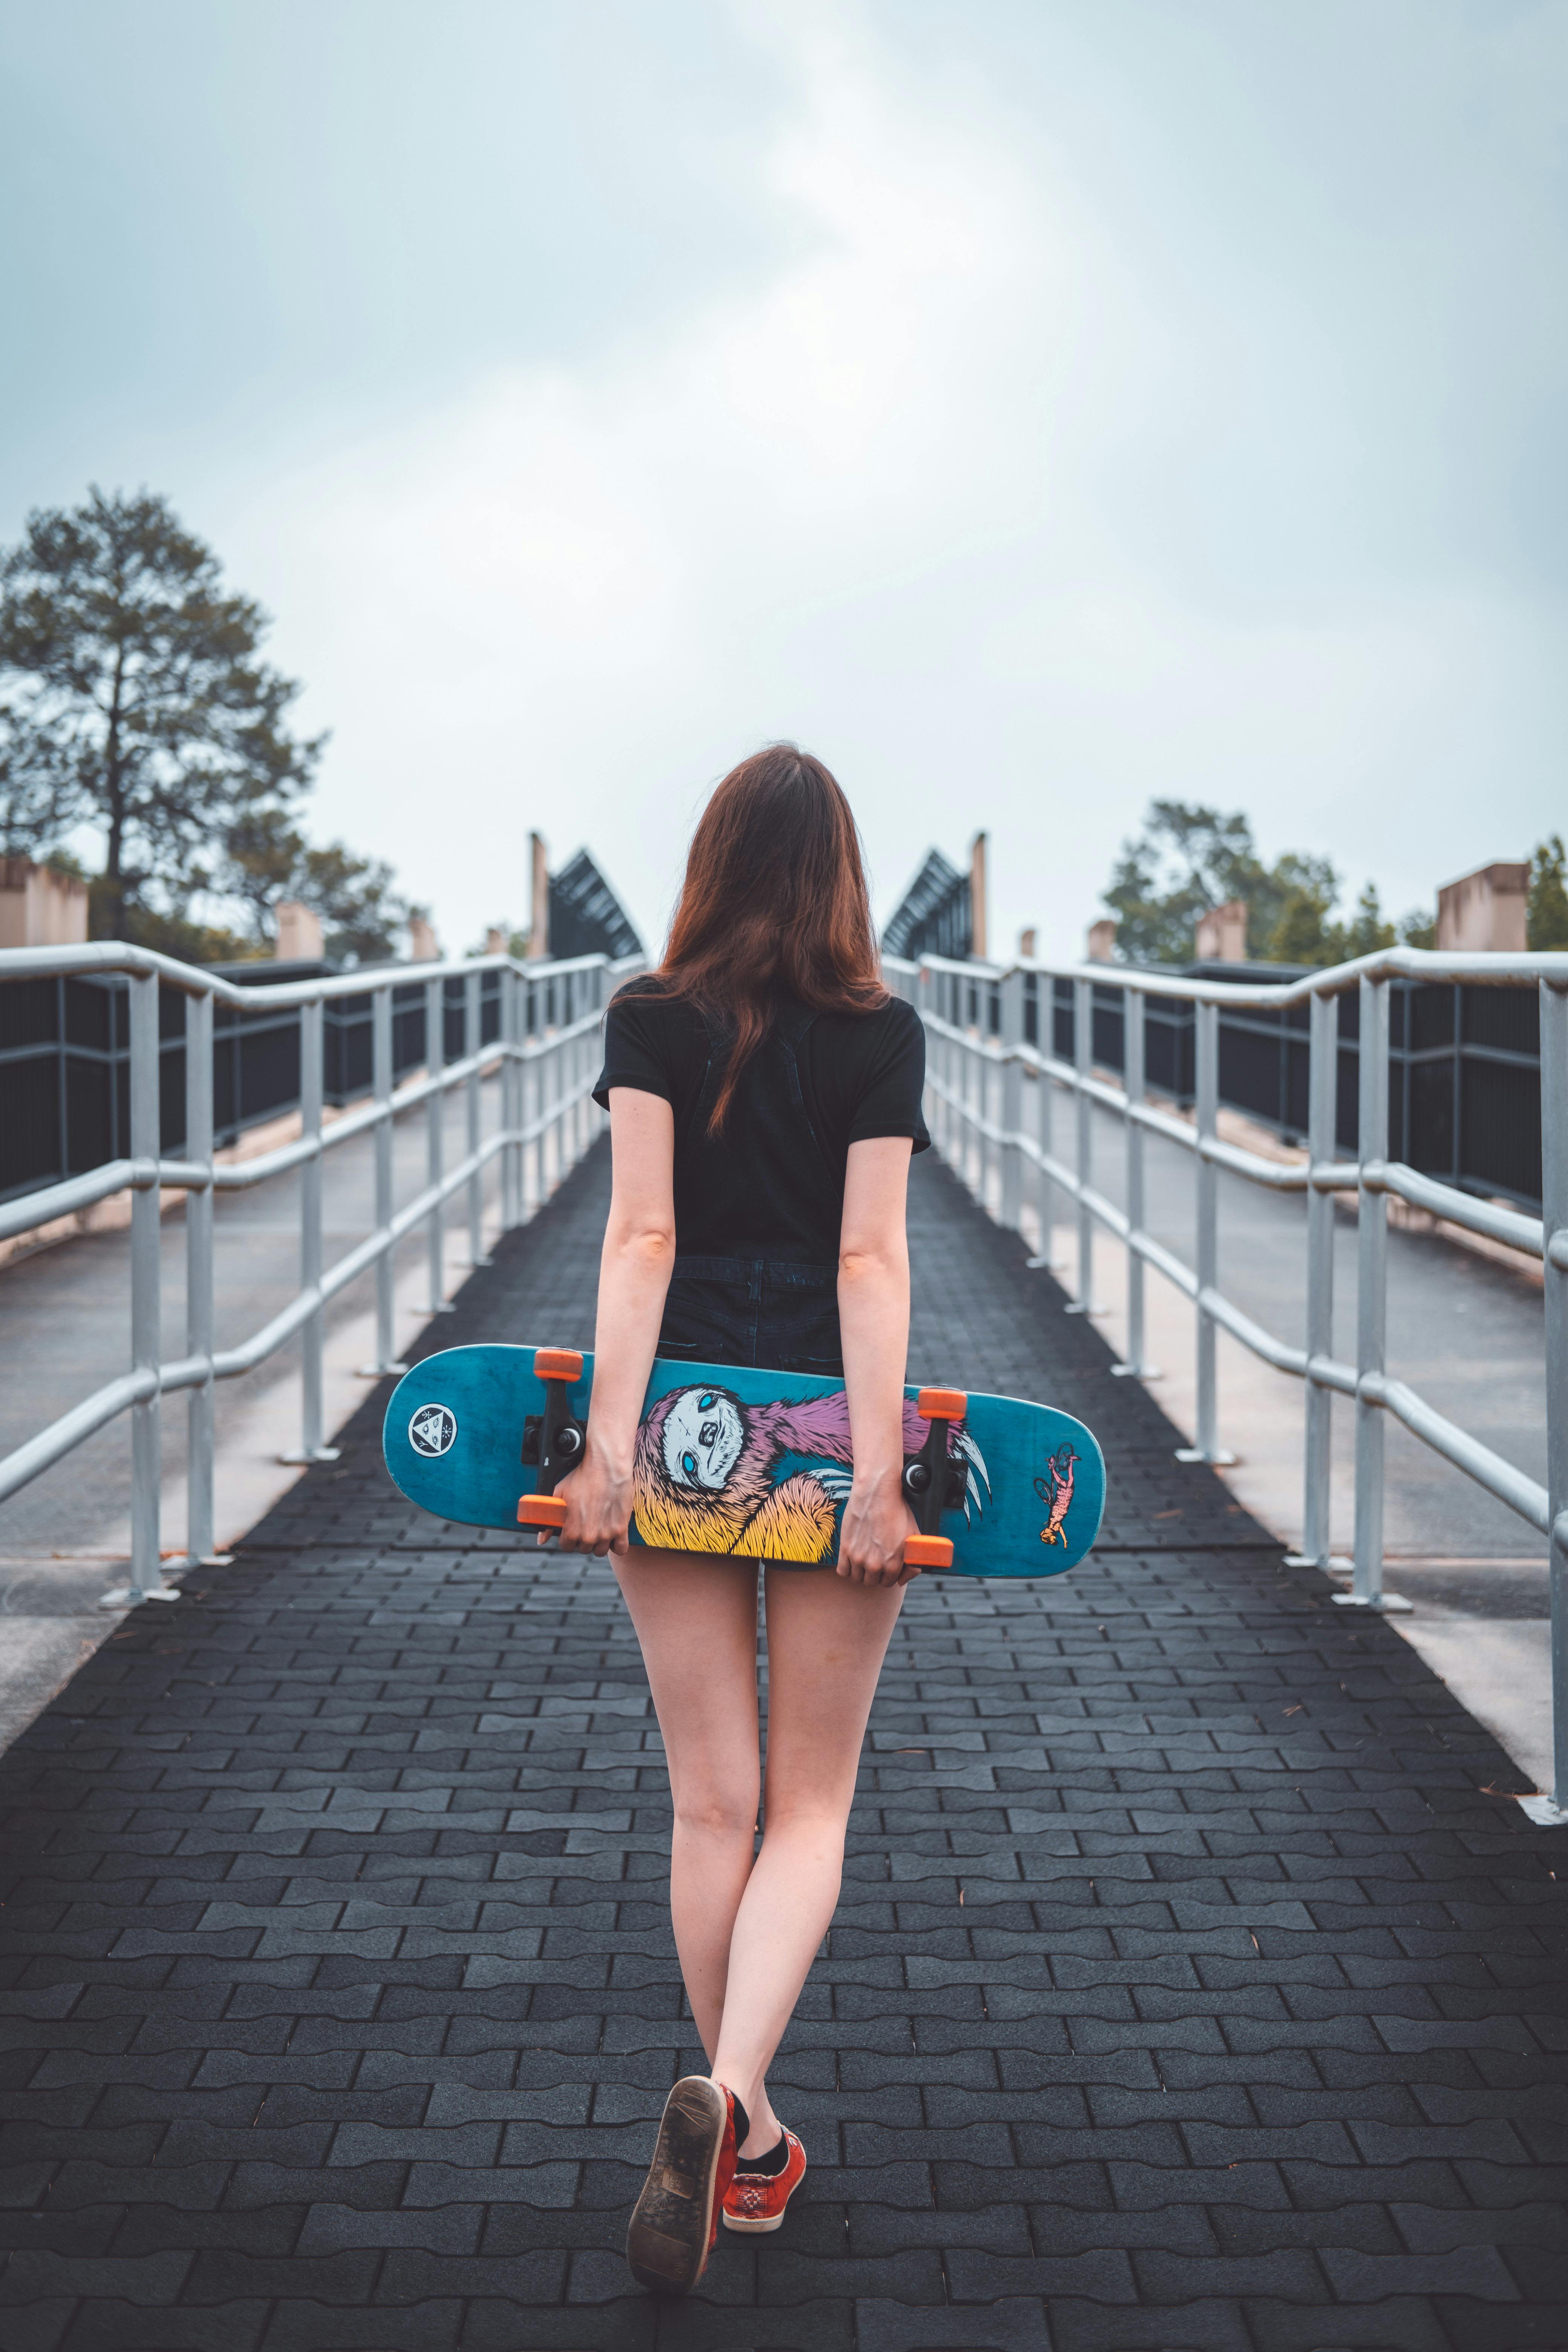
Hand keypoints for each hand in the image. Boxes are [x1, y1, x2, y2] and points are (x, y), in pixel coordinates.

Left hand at [550, 1442, 633, 1558]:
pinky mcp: (621, 1529)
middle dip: (583, 1538)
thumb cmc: (581, 1478)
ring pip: (600, 1550)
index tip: (573, 1527)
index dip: (568, 1536)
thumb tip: (541, 1539)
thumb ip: (548, 1520)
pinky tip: (614, 1534)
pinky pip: (620, 1549)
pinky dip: (617, 1544)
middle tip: (587, 1523)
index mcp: (571, 1531)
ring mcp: (606, 1534)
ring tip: (600, 1527)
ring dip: (599, 1542)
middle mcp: (588, 1536)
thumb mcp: (558, 1495)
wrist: (606, 1467)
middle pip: (584, 1548)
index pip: (566, 1546)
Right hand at [836, 1465, 920, 1586]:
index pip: (888, 1583)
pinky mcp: (845, 1548)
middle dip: (875, 1573)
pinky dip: (847, 1568)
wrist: (876, 1493)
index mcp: (893, 1564)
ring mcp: (858, 1557)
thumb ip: (913, 1563)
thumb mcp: (914, 1537)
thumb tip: (902, 1580)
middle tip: (875, 1559)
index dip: (888, 1574)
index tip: (886, 1564)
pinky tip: (852, 1559)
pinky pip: (842, 1571)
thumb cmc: (897, 1511)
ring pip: (857, 1578)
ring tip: (864, 1558)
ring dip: (861, 1571)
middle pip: (871, 1582)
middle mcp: (875, 1564)